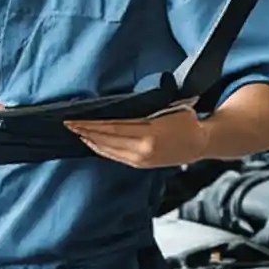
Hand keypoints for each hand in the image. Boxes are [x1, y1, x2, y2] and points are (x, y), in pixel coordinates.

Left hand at [65, 103, 209, 168]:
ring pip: (109, 150)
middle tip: (68, 124)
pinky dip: (101, 149)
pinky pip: (116, 156)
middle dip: (86, 132)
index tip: (76, 119)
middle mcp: (143, 148)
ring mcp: (141, 158)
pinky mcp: (141, 164)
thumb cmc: (185, 120)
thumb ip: (145, 107)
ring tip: (76, 132)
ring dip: (91, 141)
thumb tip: (121, 104)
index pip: (112, 127)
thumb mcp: (168, 107)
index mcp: (149, 131)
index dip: (92, 124)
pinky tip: (92, 143)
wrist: (200, 144)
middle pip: (107, 139)